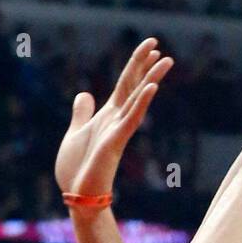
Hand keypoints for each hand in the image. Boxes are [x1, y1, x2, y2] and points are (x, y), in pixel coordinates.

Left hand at [55, 38, 172, 198]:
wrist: (78, 195)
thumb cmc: (77, 168)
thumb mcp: (75, 132)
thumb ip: (82, 113)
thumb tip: (84, 94)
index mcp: (108, 115)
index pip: (126, 83)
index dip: (137, 64)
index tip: (152, 47)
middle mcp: (117, 119)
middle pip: (134, 86)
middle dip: (146, 66)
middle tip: (161, 48)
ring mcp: (118, 129)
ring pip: (137, 99)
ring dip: (151, 79)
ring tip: (166, 62)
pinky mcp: (116, 141)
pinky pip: (131, 118)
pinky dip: (141, 102)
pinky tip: (151, 88)